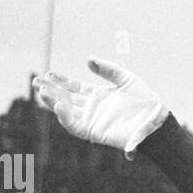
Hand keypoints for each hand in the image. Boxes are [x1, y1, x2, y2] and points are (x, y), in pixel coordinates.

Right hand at [33, 58, 168, 157]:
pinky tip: (58, 105)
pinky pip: (75, 126)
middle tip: (35, 81)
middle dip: (50, 90)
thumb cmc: (146, 101)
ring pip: (67, 112)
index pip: (74, 88)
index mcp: (99, 96)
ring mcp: (93, 120)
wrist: (157, 120)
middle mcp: (93, 108)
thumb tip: (87, 60)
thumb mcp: (126, 79)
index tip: (47, 74)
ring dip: (52, 102)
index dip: (60, 81)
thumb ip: (107, 70)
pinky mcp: (96, 132)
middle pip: (66, 98)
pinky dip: (65, 117)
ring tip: (41, 91)